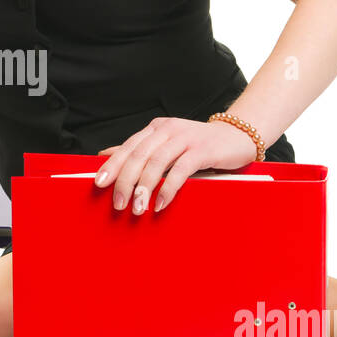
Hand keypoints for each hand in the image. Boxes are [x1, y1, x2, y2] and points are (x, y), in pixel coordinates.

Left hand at [93, 117, 259, 213]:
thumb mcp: (166, 145)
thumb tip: (104, 155)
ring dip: (145, 187)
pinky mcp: (202, 150)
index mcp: (156, 128)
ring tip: (137, 208)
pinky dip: (168, 188)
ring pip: (157, 162)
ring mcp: (185, 138)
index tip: (99, 184)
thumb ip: (139, 150)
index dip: (113, 165)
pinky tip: (160, 203)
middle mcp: (168, 129)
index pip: (129, 146)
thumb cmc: (198, 146)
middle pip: (139, 155)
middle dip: (125, 181)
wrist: (237, 138)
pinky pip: (180, 169)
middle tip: (118, 204)